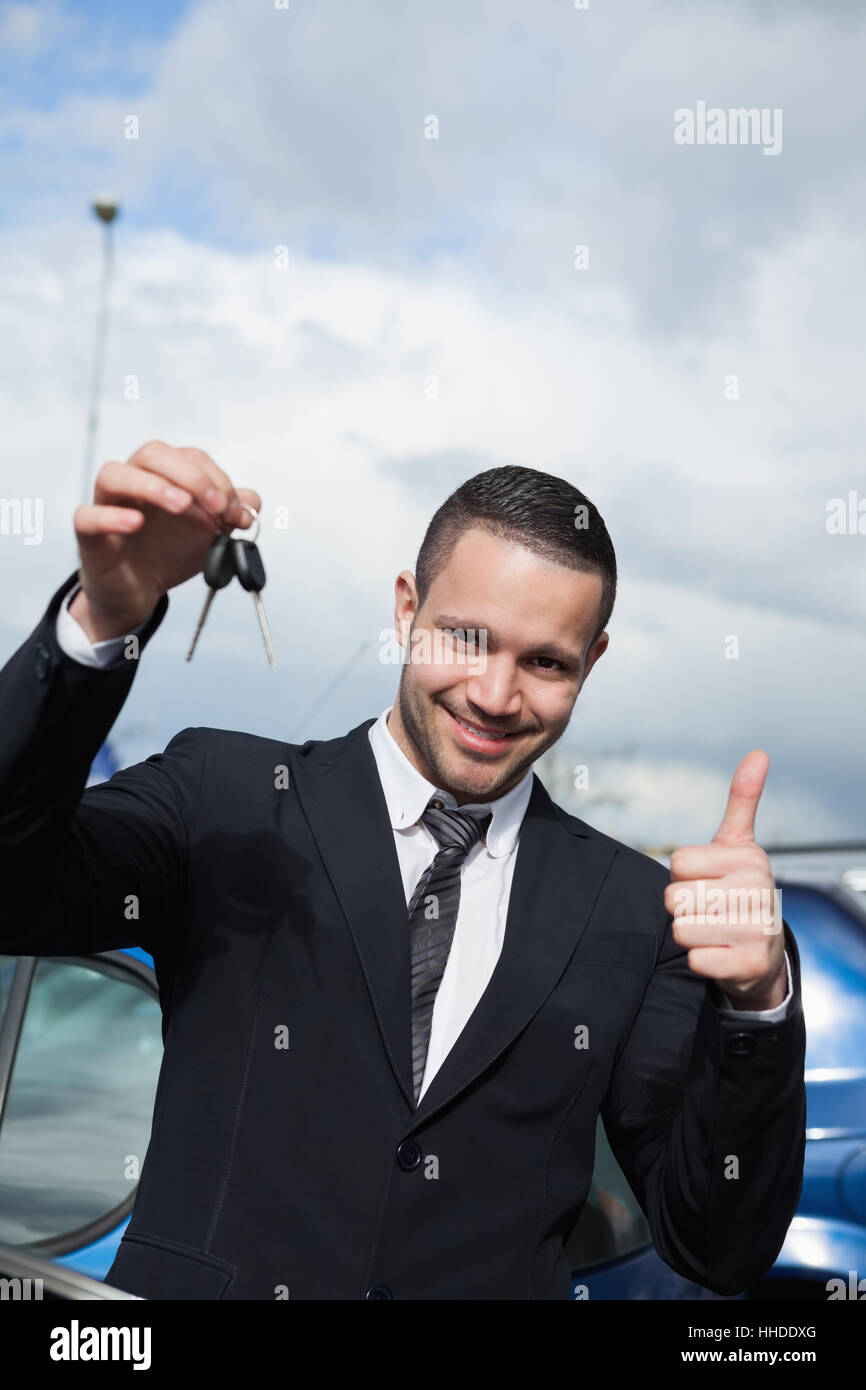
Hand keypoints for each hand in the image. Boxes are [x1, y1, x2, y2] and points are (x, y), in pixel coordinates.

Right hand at [71, 441, 260, 638]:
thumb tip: (253, 502)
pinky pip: (87, 516)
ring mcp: (106, 505)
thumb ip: (230, 516)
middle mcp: (132, 482)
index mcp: (163, 476)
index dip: (216, 478)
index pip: (188, 457)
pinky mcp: (88, 535)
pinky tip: (136, 523)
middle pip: (153, 453)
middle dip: (191, 475)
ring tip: (182, 506)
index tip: (235, 510)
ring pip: (113, 474)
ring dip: (152, 485)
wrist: (139, 594)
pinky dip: (111, 516)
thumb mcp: (209, 536)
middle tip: (216, 506)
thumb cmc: (169, 554)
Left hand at [663, 750, 786, 1009]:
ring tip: (714, 930)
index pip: (677, 862)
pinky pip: (695, 960)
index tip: (707, 880)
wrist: (764, 951)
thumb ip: (742, 800)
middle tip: (710, 909)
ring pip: (681, 929)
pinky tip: (721, 954)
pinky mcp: (748, 964)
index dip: (684, 875)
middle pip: (674, 897)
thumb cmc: (740, 890)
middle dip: (683, 907)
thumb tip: (758, 753)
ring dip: (691, 934)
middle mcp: (757, 891)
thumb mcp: (739, 845)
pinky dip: (701, 961)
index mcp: (748, 859)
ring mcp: (755, 929)